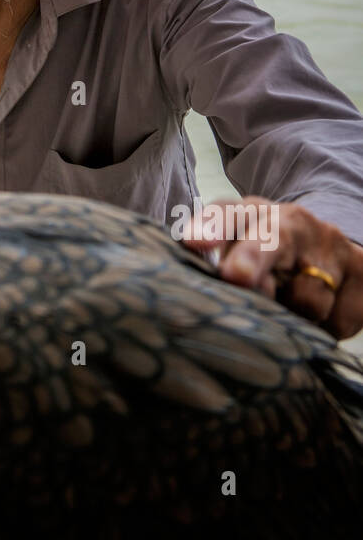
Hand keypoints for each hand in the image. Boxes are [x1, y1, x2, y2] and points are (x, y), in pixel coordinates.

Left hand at [181, 196, 362, 338]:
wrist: (327, 254)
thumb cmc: (265, 256)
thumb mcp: (236, 253)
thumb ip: (217, 265)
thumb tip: (206, 289)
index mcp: (252, 213)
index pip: (227, 213)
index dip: (211, 226)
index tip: (194, 241)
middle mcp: (292, 223)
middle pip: (271, 239)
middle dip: (252, 256)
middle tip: (235, 275)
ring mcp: (330, 248)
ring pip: (306, 297)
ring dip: (292, 313)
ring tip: (289, 302)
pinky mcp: (361, 275)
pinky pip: (335, 319)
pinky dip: (323, 326)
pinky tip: (319, 311)